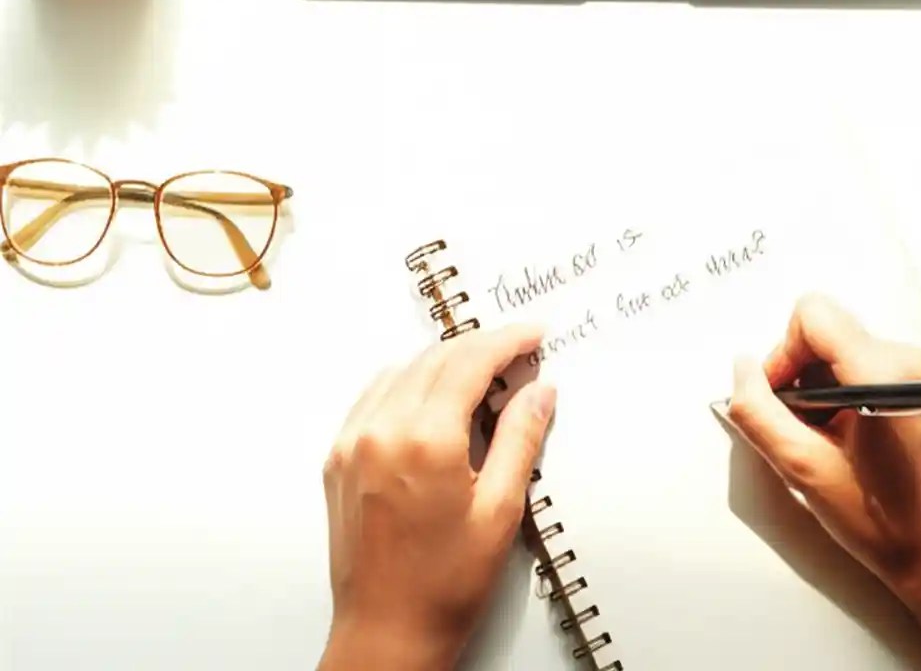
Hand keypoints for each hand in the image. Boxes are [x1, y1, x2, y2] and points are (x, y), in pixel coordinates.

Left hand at [318, 324, 555, 670]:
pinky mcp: (338, 460)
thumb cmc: (442, 585)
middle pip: (435, 358)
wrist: (387, 631)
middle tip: (518, 356)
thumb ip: (521, 440)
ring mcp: (352, 444)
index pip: (469, 361)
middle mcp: (380, 432)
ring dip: (444, 362)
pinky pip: (373, 397)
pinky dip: (407, 384)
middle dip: (480, 348)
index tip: (532, 335)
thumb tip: (538, 392)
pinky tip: (434, 399)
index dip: (507, 341)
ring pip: (401, 371)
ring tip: (482, 377)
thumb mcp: (500, 510)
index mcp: (424, 441)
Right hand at [727, 294, 920, 670]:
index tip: (778, 401)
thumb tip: (741, 371)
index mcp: (885, 372)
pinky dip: (842, 400)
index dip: (781, 355)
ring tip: (829, 447)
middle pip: (825, 335)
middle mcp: (909, 359)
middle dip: (799, 380)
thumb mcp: (806, 469)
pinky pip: (863, 370)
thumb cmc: (887, 522)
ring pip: (840, 355)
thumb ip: (760, 413)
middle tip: (803, 435)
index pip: (812, 315)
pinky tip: (848, 444)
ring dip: (820, 395)